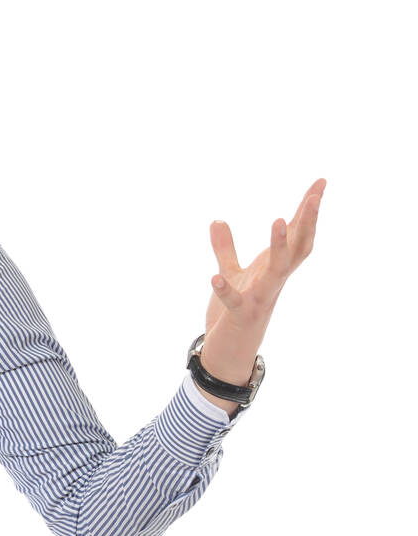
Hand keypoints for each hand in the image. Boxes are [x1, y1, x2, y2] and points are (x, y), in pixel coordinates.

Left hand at [192, 178, 325, 417]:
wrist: (229, 352)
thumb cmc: (236, 312)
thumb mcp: (231, 273)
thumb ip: (225, 248)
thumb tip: (217, 220)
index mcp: (273, 269)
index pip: (296, 236)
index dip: (308, 212)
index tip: (320, 183)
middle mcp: (273, 281)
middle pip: (297, 249)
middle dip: (306, 222)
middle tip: (315, 195)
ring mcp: (260, 298)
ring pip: (275, 271)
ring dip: (278, 246)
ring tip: (277, 220)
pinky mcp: (240, 315)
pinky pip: (235, 301)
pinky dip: (226, 289)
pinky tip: (215, 277)